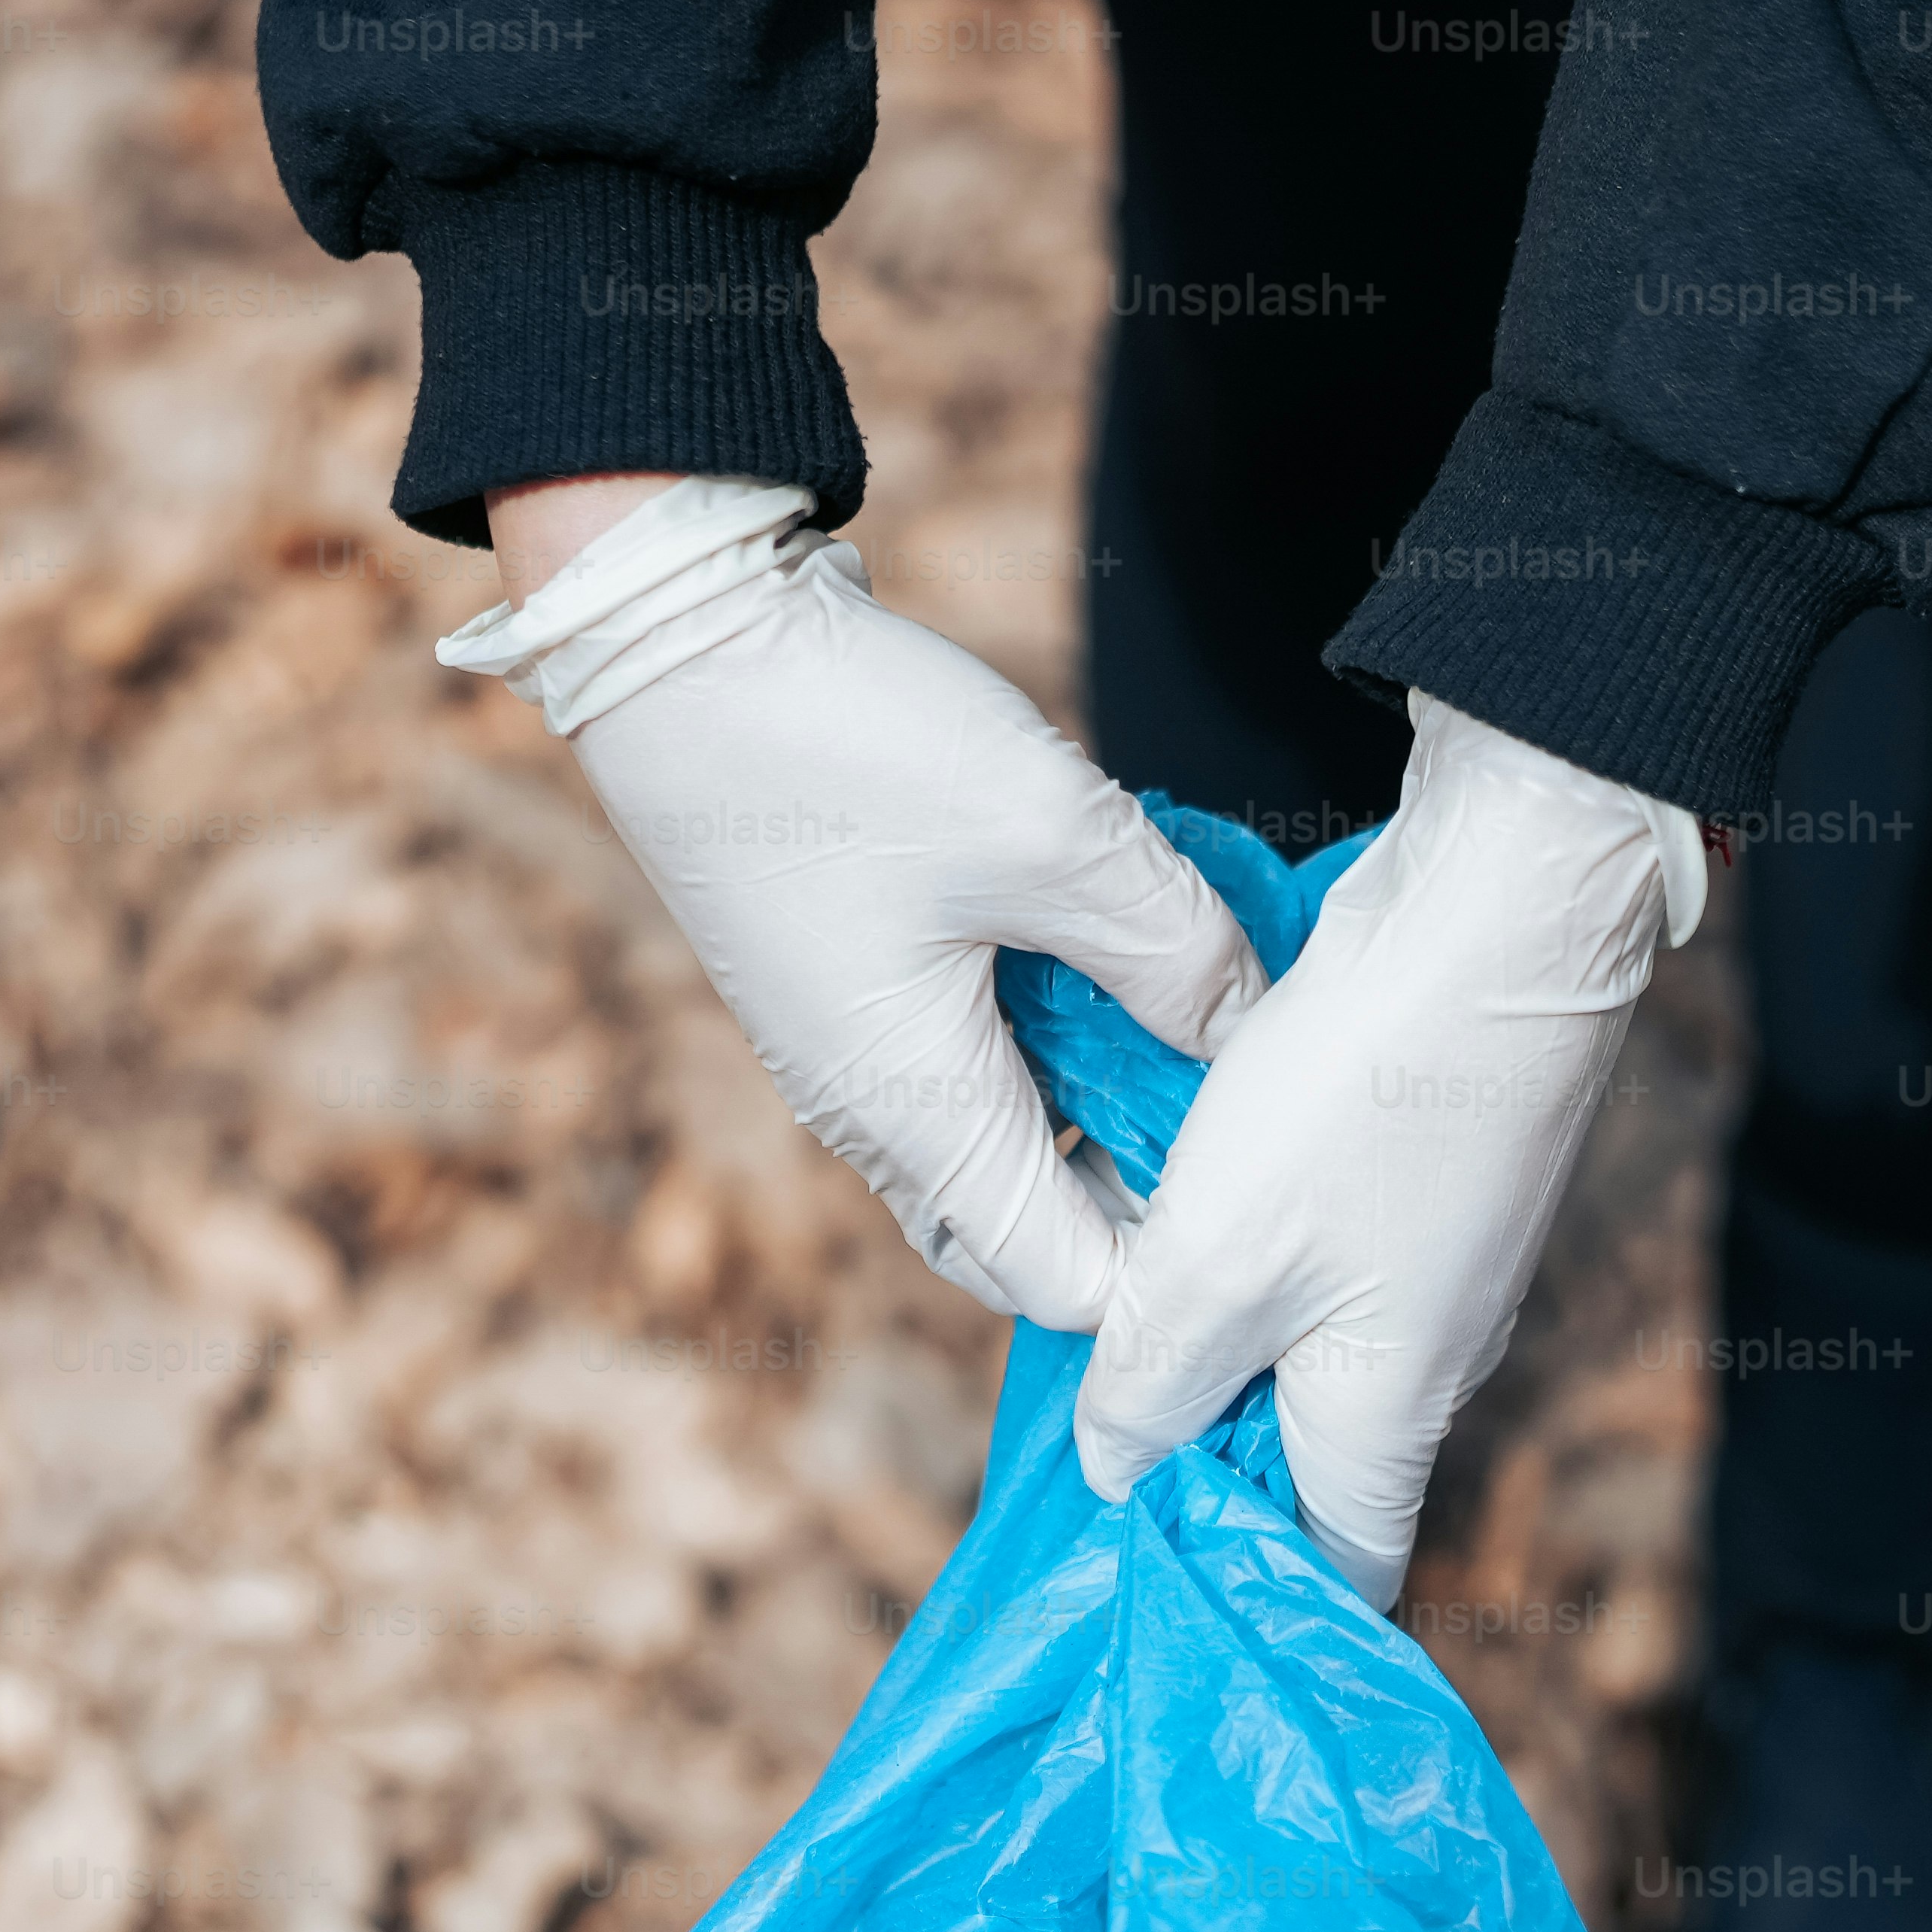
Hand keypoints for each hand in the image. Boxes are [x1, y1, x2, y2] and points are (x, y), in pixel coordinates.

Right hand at [446, 476, 1265, 1329]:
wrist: (676, 646)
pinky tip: (1099, 947)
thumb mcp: (1056, 841)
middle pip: (1032, 1236)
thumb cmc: (846, 746)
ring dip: (1093, 1103)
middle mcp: (875, 1118)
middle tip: (1223, 1094)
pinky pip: (964, 1067)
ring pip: (1000, 1148)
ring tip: (1175, 1010)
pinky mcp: (848, 991)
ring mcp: (852, 1058)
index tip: (1255, 1170)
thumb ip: (1175, 953)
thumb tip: (1248, 1033)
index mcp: (921, 1118)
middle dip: (1138, 1193)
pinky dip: (1045, 1038)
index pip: (1071, 1285)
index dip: (1174, 1262)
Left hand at [1070, 696, 1703, 1607]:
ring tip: (1104, 1292)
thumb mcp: (1216, 1266)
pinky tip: (1161, 1200)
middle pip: (1302, 1457)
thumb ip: (1152, 1386)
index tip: (1138, 1572)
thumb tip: (1114, 1474)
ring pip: (1293, 1345)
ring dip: (1199, 1334)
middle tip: (1079, 1416)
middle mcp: (1426, 1356)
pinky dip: (1232, 1253)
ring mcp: (1426, 1265)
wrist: (1502, 919)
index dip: (1251, 1592)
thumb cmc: (1363, 1104)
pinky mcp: (1413, 1179)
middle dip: (1195, 1450)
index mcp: (1389, 1414)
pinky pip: (1311, 1257)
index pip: (1341, 1569)